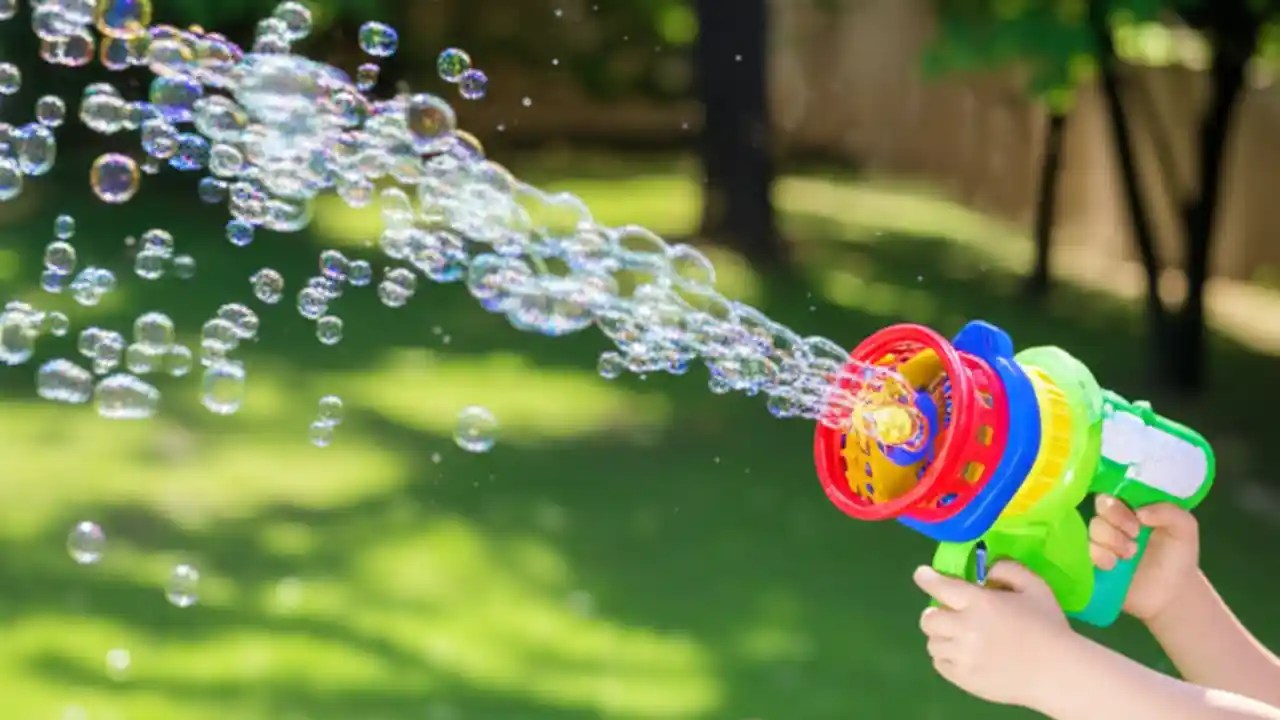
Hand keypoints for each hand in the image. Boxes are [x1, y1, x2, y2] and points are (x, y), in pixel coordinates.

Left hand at [914, 561, 1074, 709]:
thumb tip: (987, 569)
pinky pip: (939, 664)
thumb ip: (1009, 569)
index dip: (927, 578)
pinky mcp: (964, 679)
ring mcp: (963, 657)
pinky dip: (946, 657)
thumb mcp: (1035, 587)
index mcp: (980, 603)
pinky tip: (964, 655)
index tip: (922, 574)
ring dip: (941, 636)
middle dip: (936, 613)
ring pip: (932, 643)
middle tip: (950, 614)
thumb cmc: (1048, 627)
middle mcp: (965, 628)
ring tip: (960, 636)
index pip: (940, 586)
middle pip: (928, 618)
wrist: (1059, 673)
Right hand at [1088, 495, 1199, 622]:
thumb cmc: (1178, 558)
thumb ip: (1169, 511)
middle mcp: (1115, 521)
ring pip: (1093, 528)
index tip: (1137, 516)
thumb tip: (1139, 512)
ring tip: (1129, 555)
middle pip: (1100, 505)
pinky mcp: (1093, 561)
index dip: (1122, 499)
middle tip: (1135, 535)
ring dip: (1111, 540)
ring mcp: (1103, 541)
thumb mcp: (1185, 529)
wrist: (1172, 596)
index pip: (1117, 490)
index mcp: (1134, 507)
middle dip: (1116, 519)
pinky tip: (1113, 566)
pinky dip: (1098, 555)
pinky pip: (1084, 550)